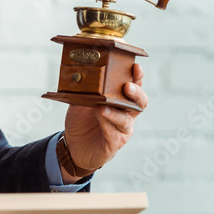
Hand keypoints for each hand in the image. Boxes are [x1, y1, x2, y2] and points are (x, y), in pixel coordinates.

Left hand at [62, 63, 147, 177]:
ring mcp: (122, 130)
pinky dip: (107, 123)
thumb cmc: (82, 121)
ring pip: (126, 120)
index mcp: (121, 100)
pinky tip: (101, 116)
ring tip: (104, 105)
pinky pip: (113, 133)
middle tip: (127, 86)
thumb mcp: (80, 102)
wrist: (74, 146)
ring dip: (116, 112)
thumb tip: (78, 74)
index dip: (138, 77)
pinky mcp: (113, 143)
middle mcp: (126, 114)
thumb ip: (84, 90)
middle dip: (136, 93)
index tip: (135, 67)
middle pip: (139, 103)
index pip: (134, 86)